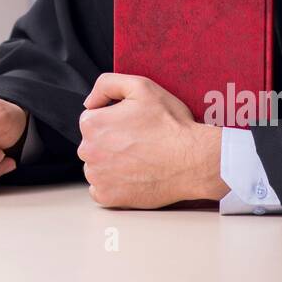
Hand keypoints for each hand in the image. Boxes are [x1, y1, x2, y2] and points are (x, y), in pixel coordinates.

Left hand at [78, 73, 227, 208]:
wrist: (193, 160)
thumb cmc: (170, 124)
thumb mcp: (141, 86)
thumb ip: (107, 84)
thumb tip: (89, 101)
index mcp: (92, 124)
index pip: (92, 118)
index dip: (113, 119)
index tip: (132, 124)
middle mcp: (88, 151)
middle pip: (92, 143)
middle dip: (109, 141)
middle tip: (138, 142)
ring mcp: (97, 177)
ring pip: (96, 166)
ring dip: (110, 163)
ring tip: (138, 159)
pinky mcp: (108, 197)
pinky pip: (101, 189)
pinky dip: (113, 185)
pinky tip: (133, 176)